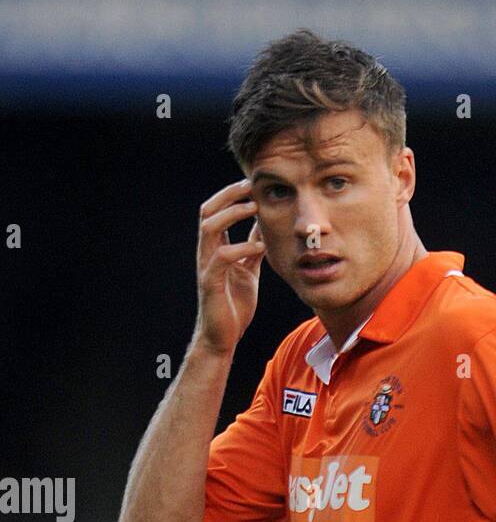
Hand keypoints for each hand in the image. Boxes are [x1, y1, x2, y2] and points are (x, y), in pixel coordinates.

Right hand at [194, 178, 265, 354]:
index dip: (231, 194)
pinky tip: (258, 247)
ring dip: (232, 215)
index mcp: (215, 248)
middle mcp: (206, 253)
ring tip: (254, 208)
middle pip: (208, 211)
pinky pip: (222, 258)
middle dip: (228, 195)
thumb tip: (263, 227)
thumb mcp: (248, 270)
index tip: (252, 184)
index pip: (216, 211)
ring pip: (210, 228)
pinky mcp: (210, 283)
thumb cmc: (234, 305)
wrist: (223, 337)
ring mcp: (207, 267)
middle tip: (250, 186)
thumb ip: (252, 248)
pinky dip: (241, 248)